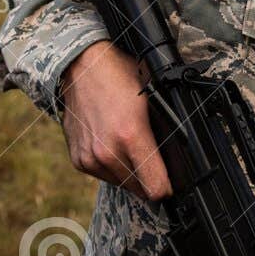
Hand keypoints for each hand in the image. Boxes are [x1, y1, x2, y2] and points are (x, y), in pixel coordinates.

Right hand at [59, 40, 172, 202]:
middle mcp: (108, 152)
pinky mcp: (78, 159)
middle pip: (139, 190)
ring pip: (120, 184)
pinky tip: (112, 145)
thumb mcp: (151, 96)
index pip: (156, 187)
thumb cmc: (119, 74)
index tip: (170, 181)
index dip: (167, 186)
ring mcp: (90, 157)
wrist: (82, 65)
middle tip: (152, 161)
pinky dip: (110, 167)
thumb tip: (176, 155)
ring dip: (129, 174)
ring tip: (129, 147)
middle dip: (148, 179)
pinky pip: (102, 175)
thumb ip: (162, 129)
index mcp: (131, 135)